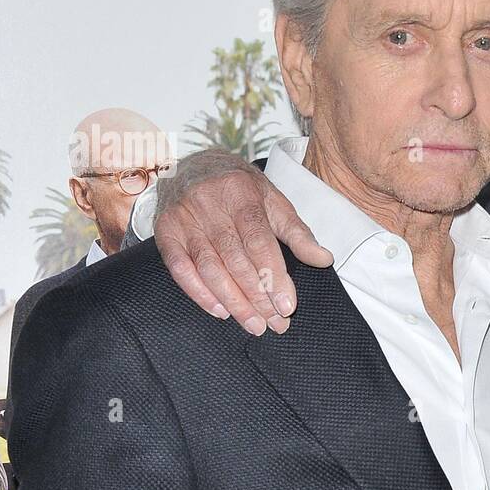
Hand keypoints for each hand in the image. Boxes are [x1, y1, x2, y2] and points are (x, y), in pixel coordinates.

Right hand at [153, 150, 332, 334]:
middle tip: (275, 324)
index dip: (273, 276)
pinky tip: (221, 311)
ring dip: (233, 301)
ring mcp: (184, 219)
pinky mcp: (166, 232)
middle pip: (235, 260)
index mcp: (241, 194)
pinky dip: (199, 293)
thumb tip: (323, 259)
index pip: (259, 242)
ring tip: (254, 324)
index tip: (287, 305)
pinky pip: (180, 268)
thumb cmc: (240, 188)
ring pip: (209, 268)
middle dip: (257, 297)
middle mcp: (209, 205)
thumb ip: (298, 232)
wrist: (194, 164)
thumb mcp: (274, 201)